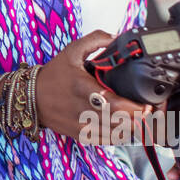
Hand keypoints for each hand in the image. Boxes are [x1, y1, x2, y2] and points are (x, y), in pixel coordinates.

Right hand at [35, 30, 154, 143]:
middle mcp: (82, 110)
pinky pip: (108, 141)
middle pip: (120, 122)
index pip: (113, 104)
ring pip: (117, 134)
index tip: (146, 103)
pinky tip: (124, 124)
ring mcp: (82, 126)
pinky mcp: (82, 136)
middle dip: (139, 117)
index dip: (134, 108)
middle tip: (149, 108)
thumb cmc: (53, 75)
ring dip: (132, 127)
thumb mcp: (71, 51)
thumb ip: (96, 39)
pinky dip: (120, 135)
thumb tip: (118, 38)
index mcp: (82, 88)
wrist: (30, 98)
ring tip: (138, 116)